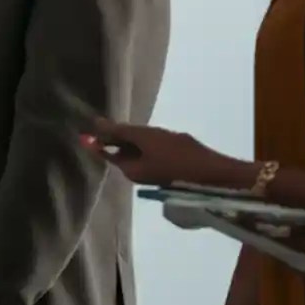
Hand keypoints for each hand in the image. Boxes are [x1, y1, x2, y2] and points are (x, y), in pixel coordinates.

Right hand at [81, 120, 241, 188]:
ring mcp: (172, 138)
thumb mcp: (142, 173)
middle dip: (116, 138)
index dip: (102, 131)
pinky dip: (146, 151)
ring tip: (122, 155)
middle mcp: (157, 131)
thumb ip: (123, 164)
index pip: (117, 130)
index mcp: (144, 135)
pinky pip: (157, 145)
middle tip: (101, 143)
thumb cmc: (176, 174)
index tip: (88, 131)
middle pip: (131, 133)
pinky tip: (148, 162)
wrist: (217, 175)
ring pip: (145, 140)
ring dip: (132, 146)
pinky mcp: (184, 146)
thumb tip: (113, 156)